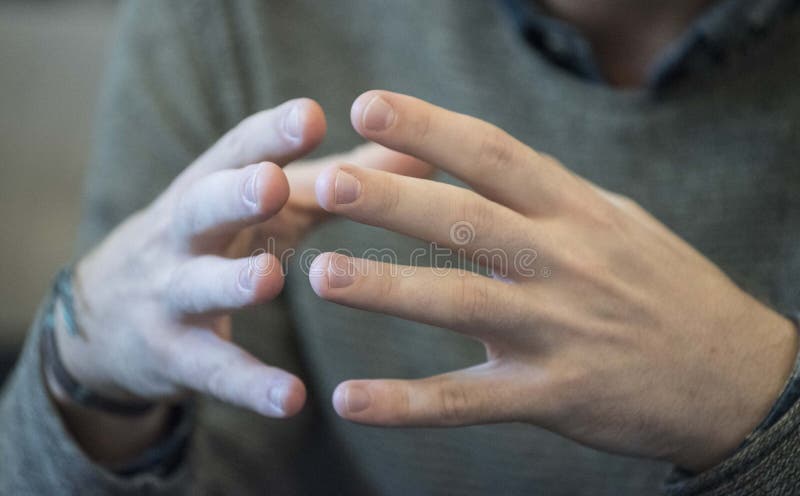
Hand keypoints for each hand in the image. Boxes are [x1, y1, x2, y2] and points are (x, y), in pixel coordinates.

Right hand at [59, 98, 429, 418]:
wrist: (108, 316)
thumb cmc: (215, 240)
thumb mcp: (266, 205)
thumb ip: (338, 180)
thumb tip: (425, 150)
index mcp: (210, 187)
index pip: (235, 151)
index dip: (269, 134)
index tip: (310, 114)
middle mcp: (182, 234)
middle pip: (200, 207)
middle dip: (234, 194)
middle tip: (272, 182)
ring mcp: (170, 295)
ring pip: (196, 286)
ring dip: (231, 282)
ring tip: (269, 278)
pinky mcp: (172, 354)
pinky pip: (213, 370)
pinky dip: (250, 385)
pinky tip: (291, 400)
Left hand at [309, 91, 797, 470]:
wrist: (732, 376)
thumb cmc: (666, 288)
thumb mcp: (616, 222)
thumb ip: (549, 195)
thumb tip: (484, 160)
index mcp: (575, 211)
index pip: (493, 155)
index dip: (428, 127)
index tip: (368, 107)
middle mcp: (563, 262)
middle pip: (466, 221)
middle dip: (394, 199)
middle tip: (329, 182)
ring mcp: (557, 330)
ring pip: (459, 303)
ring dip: (386, 289)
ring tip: (321, 276)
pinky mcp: (552, 396)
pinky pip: (467, 401)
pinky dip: (406, 404)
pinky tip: (349, 400)